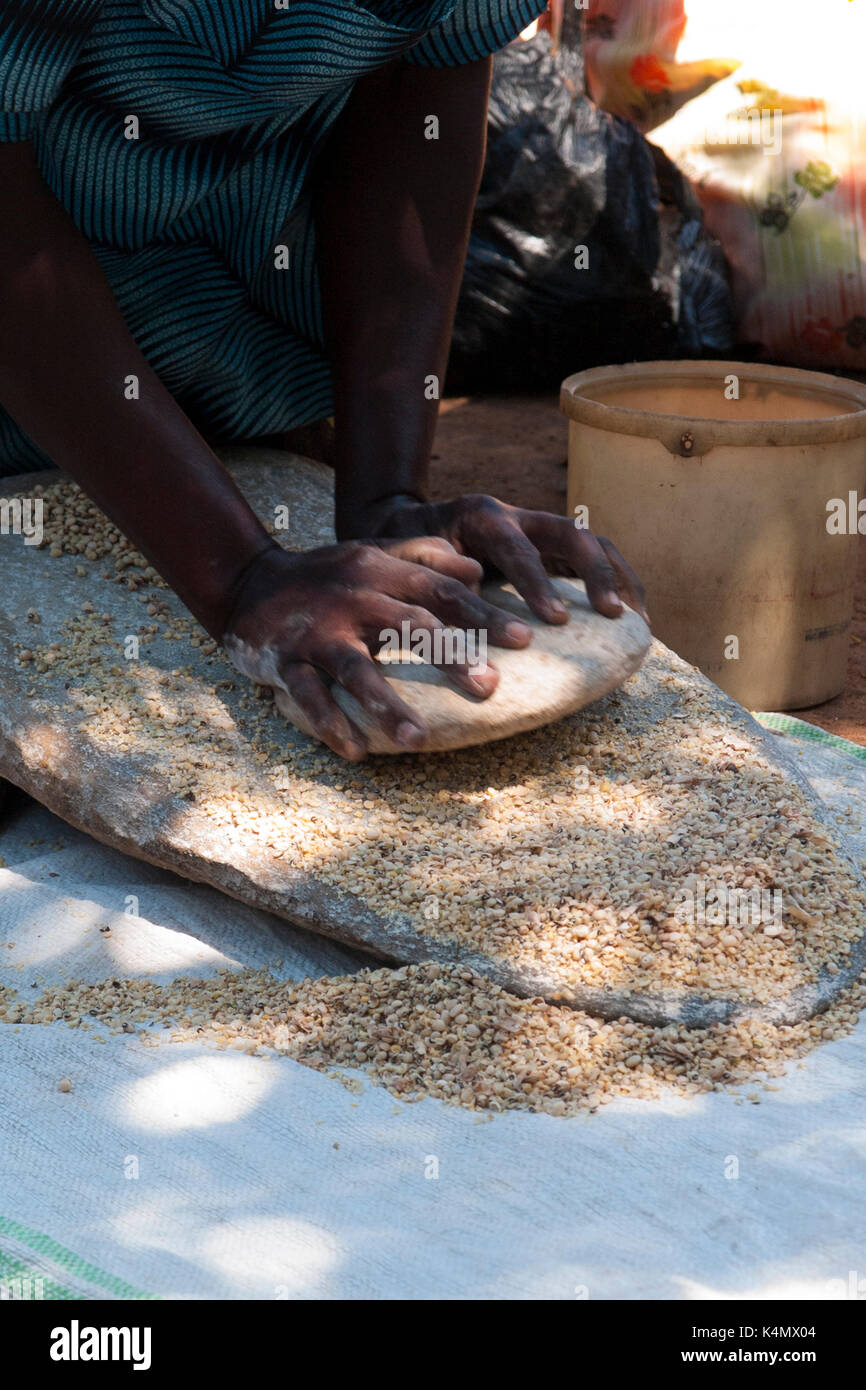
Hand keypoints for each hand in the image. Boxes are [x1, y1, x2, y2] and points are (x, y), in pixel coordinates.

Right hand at [221, 538, 532, 758]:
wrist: (246, 582)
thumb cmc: (326, 575)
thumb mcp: (372, 553)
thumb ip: (424, 555)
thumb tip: (479, 569)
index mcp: (378, 569)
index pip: (440, 590)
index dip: (483, 614)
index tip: (526, 638)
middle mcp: (352, 597)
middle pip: (408, 625)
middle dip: (450, 655)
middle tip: (488, 687)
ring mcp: (317, 631)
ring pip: (355, 669)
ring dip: (387, 705)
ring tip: (417, 738)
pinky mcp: (284, 661)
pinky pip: (309, 697)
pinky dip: (331, 724)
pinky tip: (357, 752)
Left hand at [367, 494, 648, 626]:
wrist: (404, 526)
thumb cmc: (405, 551)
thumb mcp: (411, 558)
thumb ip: (435, 572)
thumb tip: (468, 594)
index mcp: (483, 516)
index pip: (519, 546)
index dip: (539, 582)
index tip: (556, 620)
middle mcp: (518, 516)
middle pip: (573, 533)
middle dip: (598, 573)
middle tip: (615, 614)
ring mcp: (539, 529)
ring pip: (592, 542)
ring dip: (618, 577)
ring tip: (638, 619)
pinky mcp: (550, 546)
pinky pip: (591, 559)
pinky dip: (615, 582)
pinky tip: (630, 617)